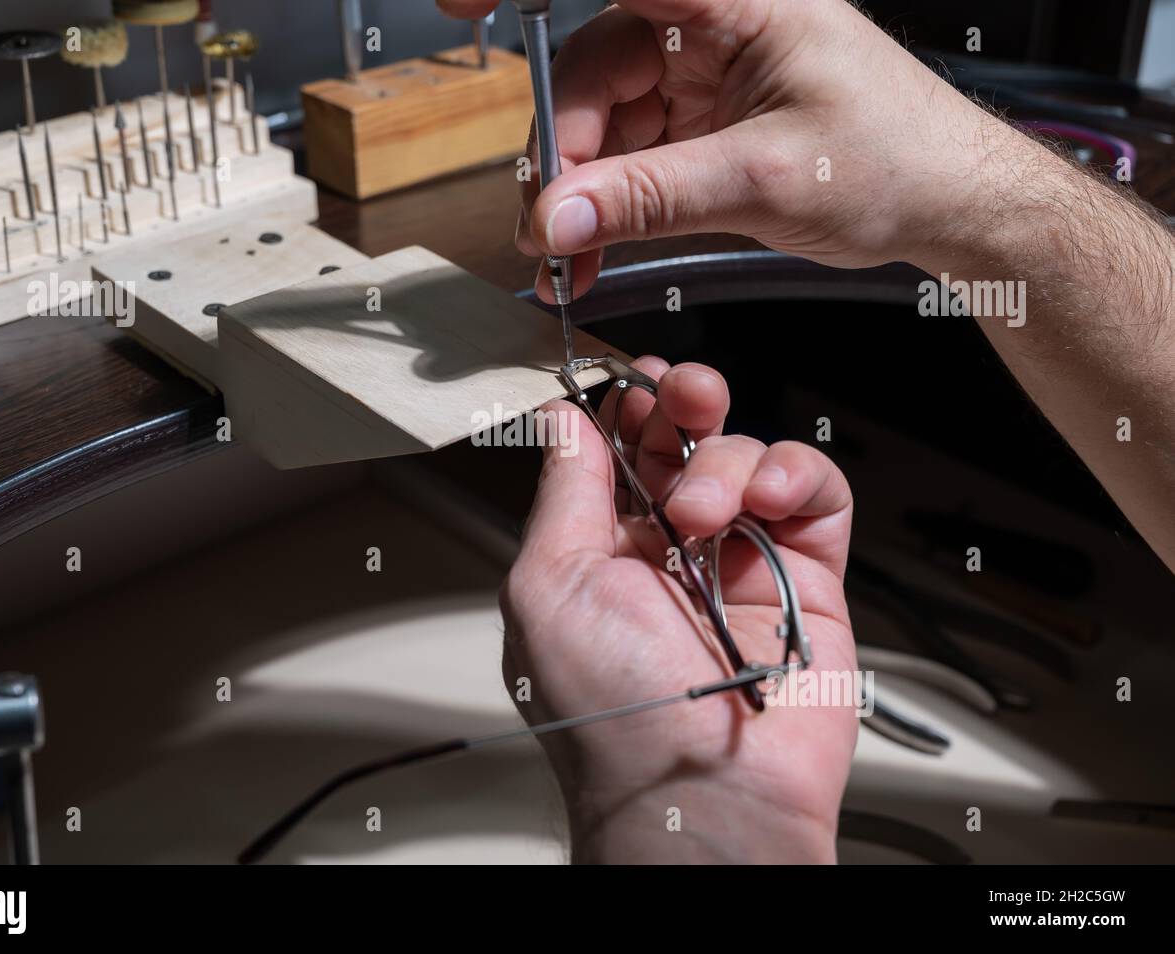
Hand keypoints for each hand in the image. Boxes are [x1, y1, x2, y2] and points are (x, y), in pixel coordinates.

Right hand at [443, 0, 1027, 301]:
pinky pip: (627, 154)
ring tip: (575, 257)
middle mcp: (709, 22)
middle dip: (563, 155)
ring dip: (580, 193)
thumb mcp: (764, 181)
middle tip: (550, 228)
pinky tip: (597, 245)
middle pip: (590, 69)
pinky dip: (606, 204)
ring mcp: (699, 72)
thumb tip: (557, 215)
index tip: (459, 10)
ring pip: (600, 121)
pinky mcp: (697, 119)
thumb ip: (651, 197)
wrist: (947, 202)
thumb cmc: (899, 159)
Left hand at [499, 357, 857, 862]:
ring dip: (725, 461)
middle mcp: (672, 553)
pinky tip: (768, 499)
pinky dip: (795, 475)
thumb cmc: (614, 713)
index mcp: (601, 553)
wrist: (703, 794)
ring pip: (745, 457)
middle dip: (680, 403)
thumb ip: (562, 492)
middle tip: (682, 394)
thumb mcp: (548, 587)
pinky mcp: (807, 577)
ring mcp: (741, 562)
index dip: (622, 408)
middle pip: (683, 442)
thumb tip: (562, 420)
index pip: (616, 453)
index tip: (626, 381)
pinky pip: (813, 493)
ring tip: (705, 514)